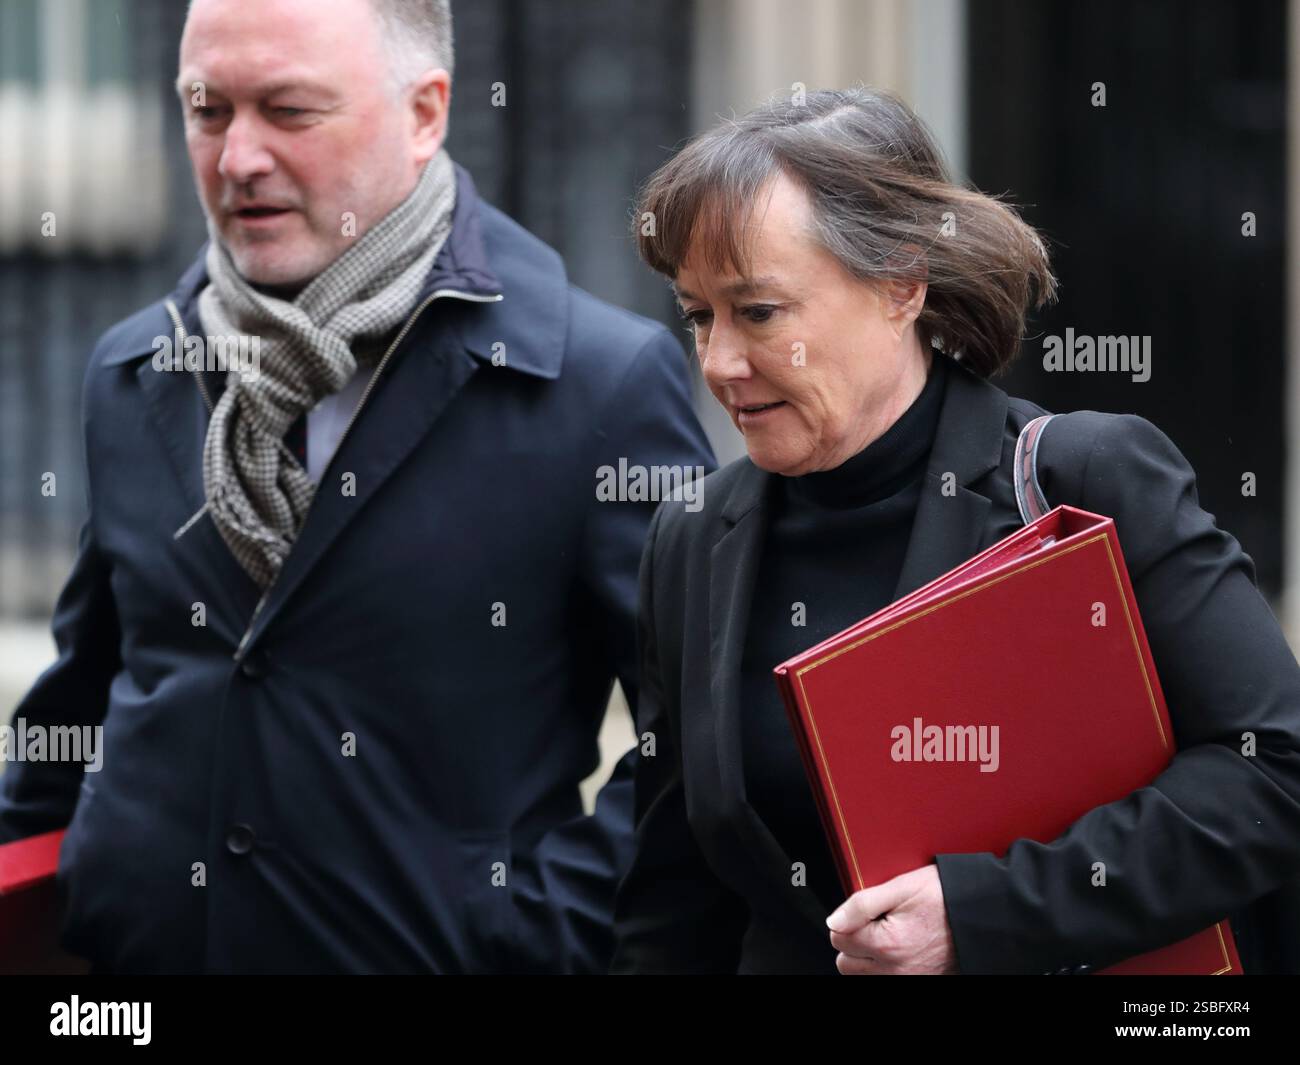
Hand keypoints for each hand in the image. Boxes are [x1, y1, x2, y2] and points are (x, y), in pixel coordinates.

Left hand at [825, 864, 957, 973]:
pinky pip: (886, 979)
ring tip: (887, 934)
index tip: (865, 910)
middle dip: (853, 941)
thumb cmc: (945, 896)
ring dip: (867, 958)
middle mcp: (895, 969)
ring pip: (864, 975)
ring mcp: (908, 979)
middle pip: (846, 962)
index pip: (838, 937)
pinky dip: (886, 967)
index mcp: (887, 943)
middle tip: (874, 922)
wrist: (981, 914)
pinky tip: (898, 949)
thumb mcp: (901, 887)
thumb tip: (834, 921)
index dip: (847, 918)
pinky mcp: (920, 981)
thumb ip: (862, 904)